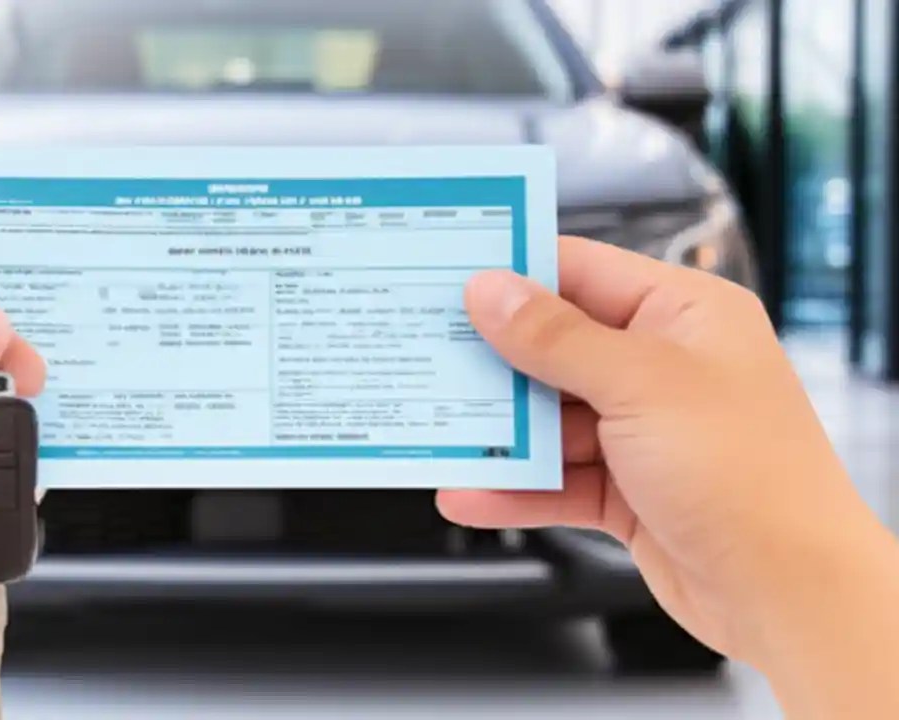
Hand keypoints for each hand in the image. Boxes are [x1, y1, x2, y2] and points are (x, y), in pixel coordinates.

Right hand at [438, 237, 898, 690]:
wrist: (790, 594)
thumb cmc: (749, 476)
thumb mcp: (641, 386)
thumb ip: (556, 338)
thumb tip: (492, 291)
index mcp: (684, 316)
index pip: (582, 270)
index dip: (514, 271)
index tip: (449, 276)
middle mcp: (664, 366)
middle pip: (556, 346)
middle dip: (494, 358)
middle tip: (428, 354)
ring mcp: (645, 431)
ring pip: (549, 418)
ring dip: (499, 430)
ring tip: (439, 430)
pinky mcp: (629, 490)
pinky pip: (556, 478)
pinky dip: (514, 487)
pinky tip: (470, 491)